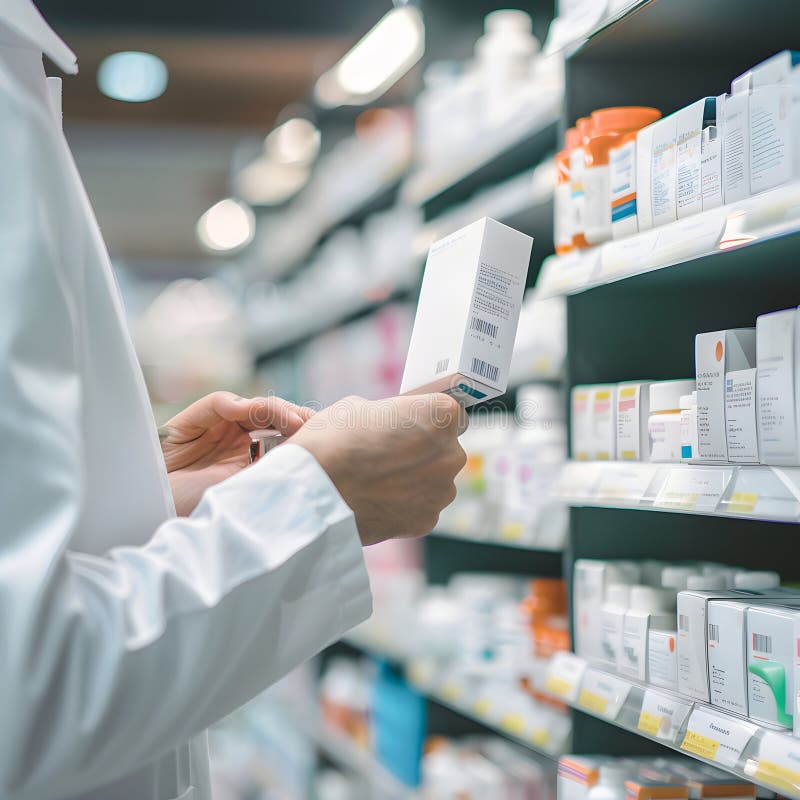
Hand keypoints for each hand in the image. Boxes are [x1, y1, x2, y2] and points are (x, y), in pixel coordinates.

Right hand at [161, 391, 313, 515]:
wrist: (155, 518)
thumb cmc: (204, 517)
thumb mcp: (250, 495)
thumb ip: (274, 476)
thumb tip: (315, 466)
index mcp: (253, 460)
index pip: (285, 435)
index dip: (305, 432)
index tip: (328, 437)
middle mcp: (237, 442)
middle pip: (273, 417)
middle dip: (296, 417)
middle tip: (317, 425)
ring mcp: (216, 431)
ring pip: (252, 407)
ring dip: (274, 409)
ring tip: (294, 423)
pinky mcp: (191, 423)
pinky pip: (218, 403)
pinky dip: (235, 404)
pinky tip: (247, 412)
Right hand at [292, 394, 466, 545]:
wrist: (314, 492)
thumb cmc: (334, 440)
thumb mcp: (360, 407)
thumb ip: (389, 416)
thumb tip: (390, 426)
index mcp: (441, 417)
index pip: (448, 414)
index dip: (424, 420)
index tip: (406, 426)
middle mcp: (451, 454)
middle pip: (445, 450)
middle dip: (422, 452)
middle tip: (387, 455)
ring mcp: (442, 491)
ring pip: (435, 482)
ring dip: (415, 481)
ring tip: (377, 481)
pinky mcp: (426, 521)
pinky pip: (421, 508)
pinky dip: (404, 506)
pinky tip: (377, 501)